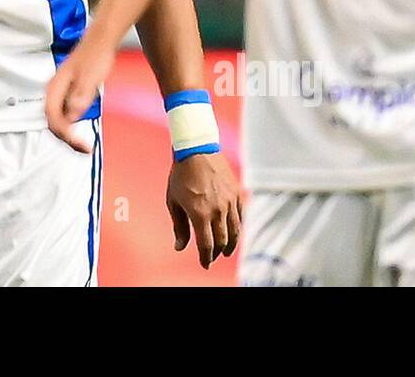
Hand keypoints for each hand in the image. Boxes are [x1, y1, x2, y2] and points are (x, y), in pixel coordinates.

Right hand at [44, 35, 115, 151]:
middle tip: (83, 149)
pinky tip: (81, 129)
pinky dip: (72, 125)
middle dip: (66, 139)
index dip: (66, 135)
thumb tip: (71, 117)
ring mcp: (61, 92)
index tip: (80, 144)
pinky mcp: (68, 92)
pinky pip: (65, 113)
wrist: (100, 41)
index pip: (54, 118)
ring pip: (58, 119)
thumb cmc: (95, 55)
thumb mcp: (89, 78)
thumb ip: (79, 97)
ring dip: (68, 134)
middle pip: (53, 122)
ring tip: (82, 144)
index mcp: (55, 88)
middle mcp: (55, 91)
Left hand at [167, 152, 241, 268]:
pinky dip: (238, 227)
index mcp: (200, 213)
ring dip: (230, 244)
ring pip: (234, 231)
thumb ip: (179, 226)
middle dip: (217, 252)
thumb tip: (180, 247)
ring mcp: (229, 201)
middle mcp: (217, 210)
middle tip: (212, 257)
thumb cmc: (181, 175)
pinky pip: (241, 216)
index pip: (206, 245)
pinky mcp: (236, 193)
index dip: (206, 258)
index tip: (205, 264)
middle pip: (221, 240)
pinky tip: (233, 231)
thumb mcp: (173, 201)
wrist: (196, 149)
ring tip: (226, 250)